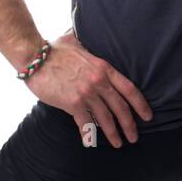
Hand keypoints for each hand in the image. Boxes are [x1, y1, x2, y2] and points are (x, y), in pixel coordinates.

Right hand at [25, 28, 152, 147]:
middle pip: (121, 107)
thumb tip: (88, 37)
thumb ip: (88, 46)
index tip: (147, 115)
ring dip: (113, 133)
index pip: (129, 88)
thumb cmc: (53, 49)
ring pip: (106, 119)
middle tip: (134, 137)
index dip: (141, 104)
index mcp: (103, 68)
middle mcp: (98, 81)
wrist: (34, 57)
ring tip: (118, 143)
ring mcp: (86, 93)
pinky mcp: (72, 103)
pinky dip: (89, 134)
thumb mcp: (77, 42)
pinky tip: (90, 142)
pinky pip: (85, 123)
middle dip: (130, 125)